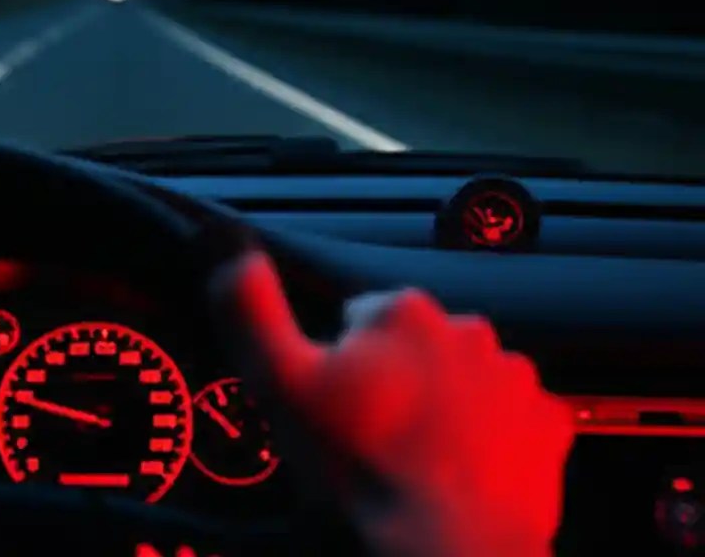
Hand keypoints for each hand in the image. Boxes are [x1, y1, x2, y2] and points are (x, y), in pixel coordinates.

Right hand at [215, 252, 574, 556]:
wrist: (447, 550)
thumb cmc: (362, 470)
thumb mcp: (278, 385)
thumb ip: (250, 309)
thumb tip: (235, 256)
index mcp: (403, 311)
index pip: (358, 318)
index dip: (340, 363)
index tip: (337, 406)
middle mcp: (468, 331)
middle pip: (413, 347)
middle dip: (394, 381)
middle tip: (372, 438)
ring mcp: (515, 380)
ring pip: (461, 381)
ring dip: (441, 406)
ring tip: (415, 459)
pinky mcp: (547, 427)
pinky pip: (509, 420)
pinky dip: (487, 439)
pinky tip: (459, 471)